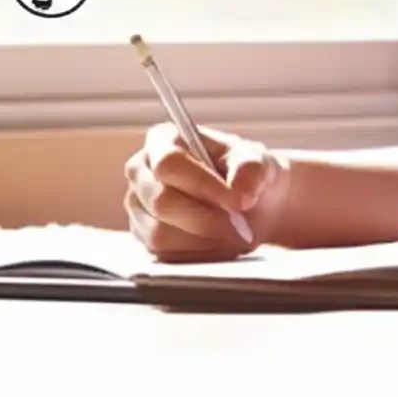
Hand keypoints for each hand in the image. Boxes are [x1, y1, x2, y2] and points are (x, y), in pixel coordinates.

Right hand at [124, 122, 287, 261]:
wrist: (253, 207)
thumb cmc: (247, 175)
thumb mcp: (257, 162)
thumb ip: (251, 170)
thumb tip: (240, 193)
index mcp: (163, 141)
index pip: (169, 164)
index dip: (203, 185)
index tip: (238, 202)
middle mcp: (141, 173)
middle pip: (161, 202)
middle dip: (206, 219)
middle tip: (239, 225)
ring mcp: (139, 208)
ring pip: (160, 234)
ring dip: (203, 239)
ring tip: (234, 234)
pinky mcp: (145, 240)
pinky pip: (165, 255)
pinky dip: (198, 255)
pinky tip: (220, 244)